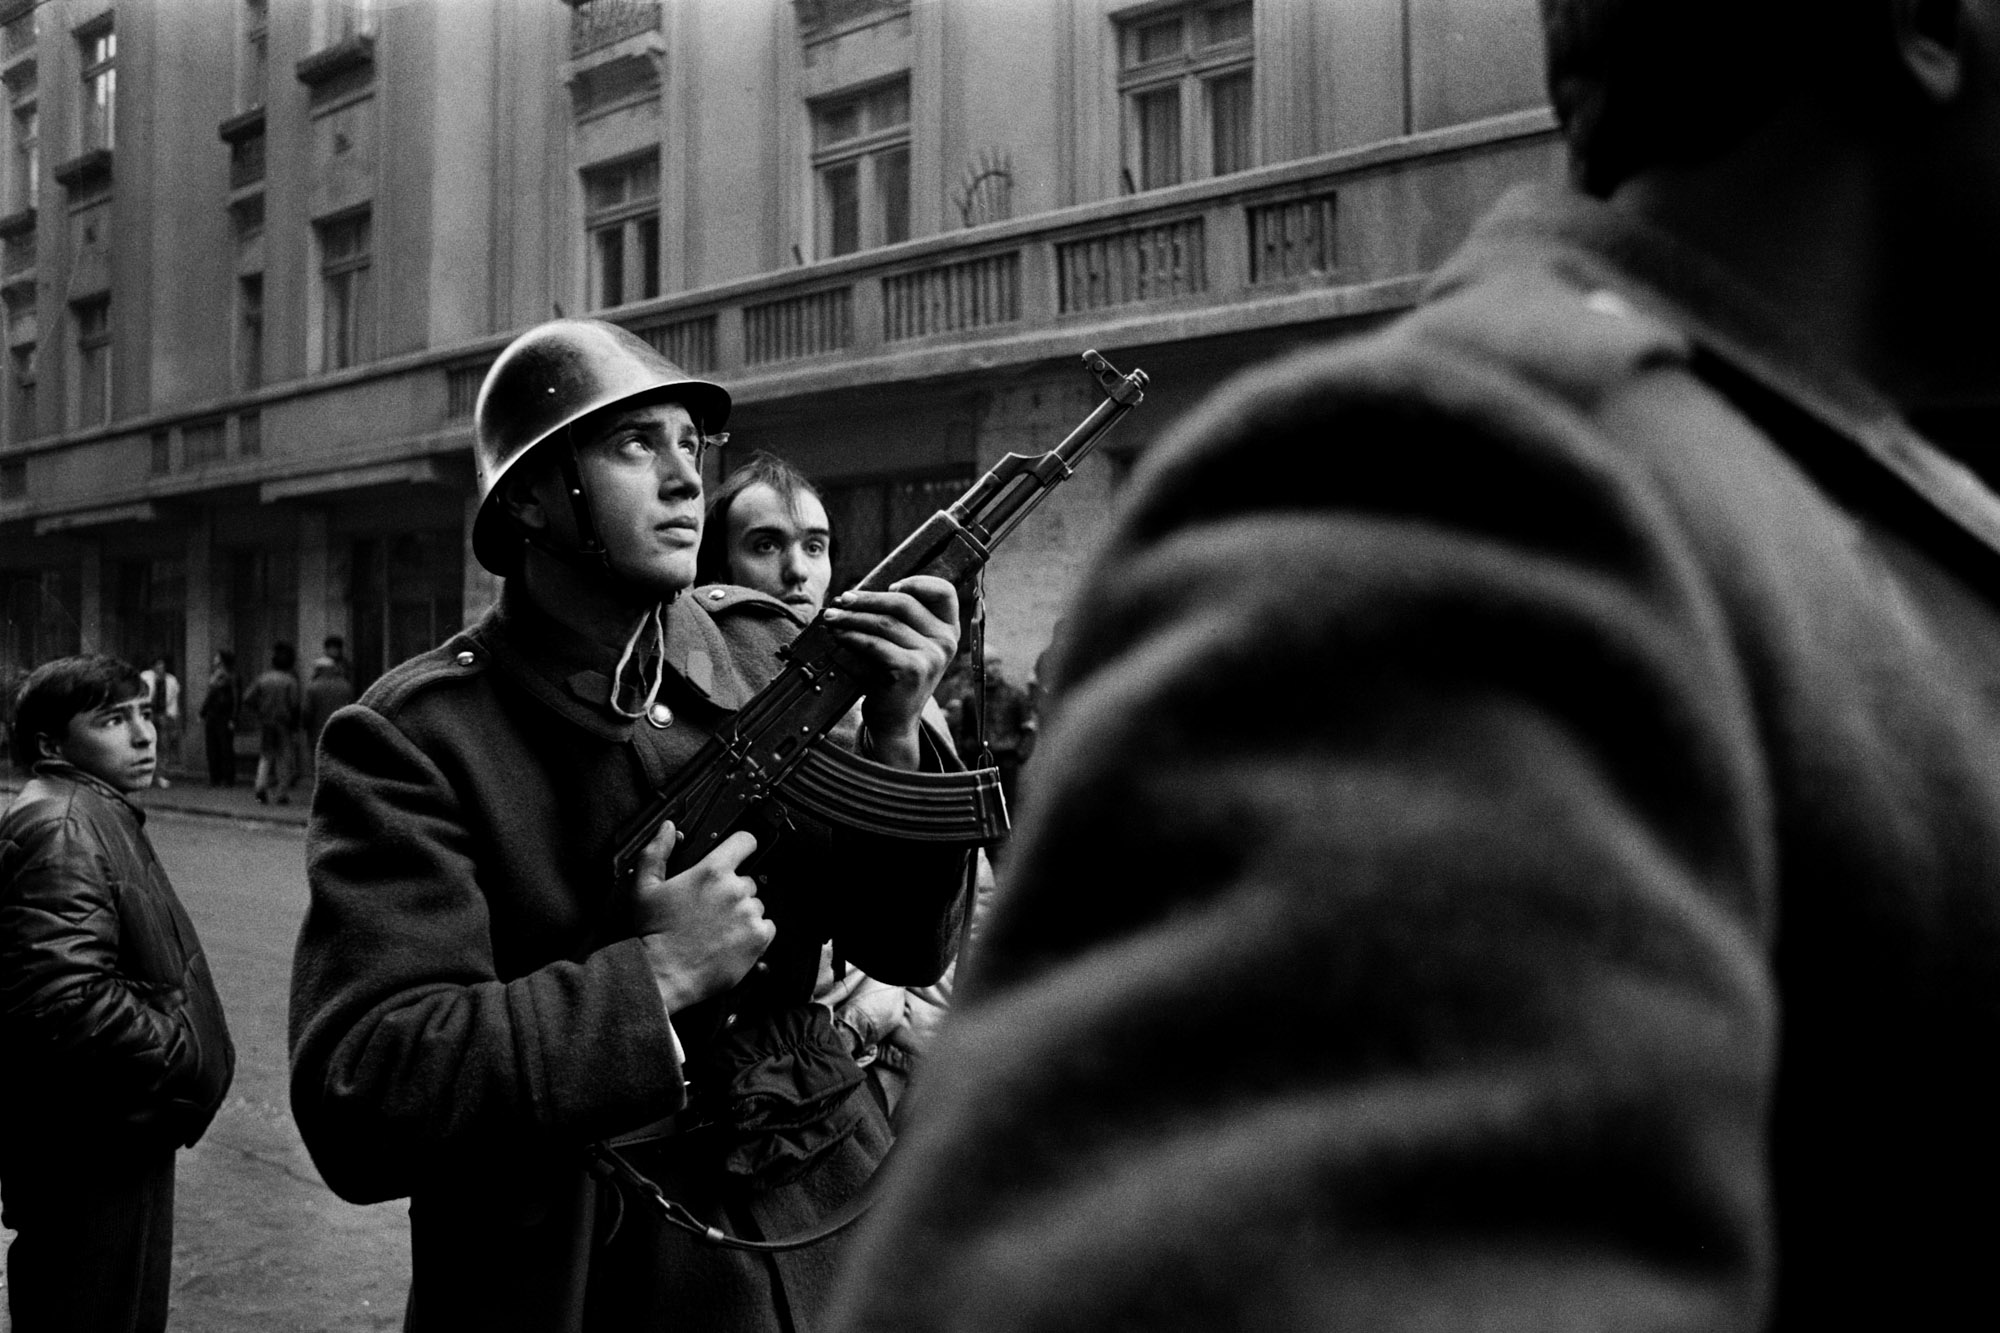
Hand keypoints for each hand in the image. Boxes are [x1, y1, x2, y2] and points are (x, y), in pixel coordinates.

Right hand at [631, 821, 773, 1012]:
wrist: (663, 974)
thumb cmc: (654, 932)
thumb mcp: (645, 887)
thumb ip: (657, 852)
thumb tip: (668, 829)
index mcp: (712, 871)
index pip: (745, 841)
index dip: (741, 846)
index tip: (738, 853)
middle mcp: (735, 889)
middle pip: (747, 880)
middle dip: (732, 891)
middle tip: (711, 909)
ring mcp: (749, 914)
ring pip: (756, 905)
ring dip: (742, 914)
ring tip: (718, 928)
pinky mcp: (758, 939)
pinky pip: (766, 927)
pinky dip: (754, 933)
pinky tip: (731, 940)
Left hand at [824, 575, 958, 768]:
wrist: (894, 719)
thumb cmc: (894, 676)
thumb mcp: (906, 644)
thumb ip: (899, 619)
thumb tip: (859, 593)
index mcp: (949, 630)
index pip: (944, 592)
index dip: (917, 582)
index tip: (889, 587)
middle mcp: (946, 642)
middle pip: (904, 603)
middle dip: (867, 599)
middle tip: (842, 600)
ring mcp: (931, 657)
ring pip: (885, 623)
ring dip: (852, 617)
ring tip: (831, 617)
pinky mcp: (911, 670)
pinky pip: (875, 644)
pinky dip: (852, 636)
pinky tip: (839, 635)